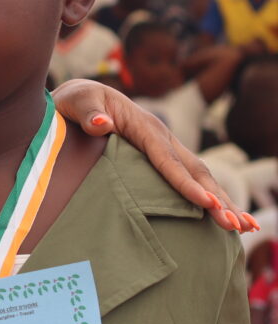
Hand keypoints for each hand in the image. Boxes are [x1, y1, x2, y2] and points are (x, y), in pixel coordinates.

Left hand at [51, 79, 253, 232]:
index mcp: (145, 128)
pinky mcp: (163, 156)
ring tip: (245, 227)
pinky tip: (224, 216)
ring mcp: (166, 147)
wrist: (82, 96)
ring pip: (201, 176)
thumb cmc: (78, 101)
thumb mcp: (78, 103)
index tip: (208, 204)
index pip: (169, 160)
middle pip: (196, 171)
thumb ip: (89, 114)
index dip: (187, 184)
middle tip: (238, 225)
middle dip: (220, 198)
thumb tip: (101, 124)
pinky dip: (211, 196)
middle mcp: (163, 138)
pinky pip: (190, 177)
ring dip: (224, 201)